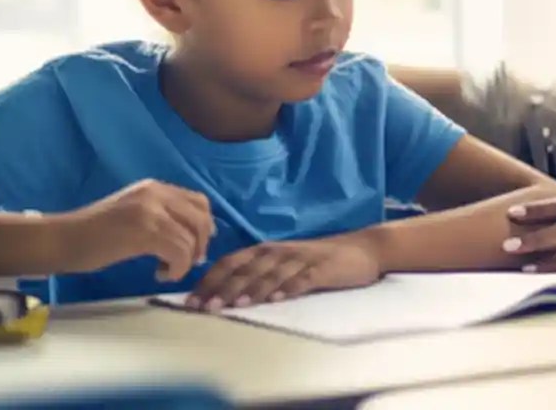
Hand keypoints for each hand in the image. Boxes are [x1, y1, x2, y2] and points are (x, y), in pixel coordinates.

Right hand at [56, 179, 213, 282]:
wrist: (61, 239)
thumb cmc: (93, 233)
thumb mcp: (133, 214)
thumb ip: (161, 216)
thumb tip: (195, 235)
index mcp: (155, 188)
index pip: (200, 202)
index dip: (204, 227)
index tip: (194, 247)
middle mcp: (156, 193)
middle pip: (201, 219)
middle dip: (200, 245)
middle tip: (185, 263)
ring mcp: (151, 210)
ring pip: (191, 239)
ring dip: (185, 261)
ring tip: (166, 270)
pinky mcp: (145, 231)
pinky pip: (180, 252)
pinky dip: (177, 269)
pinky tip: (160, 274)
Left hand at [189, 235, 382, 311]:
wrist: (364, 249)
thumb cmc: (319, 259)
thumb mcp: (285, 261)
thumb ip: (259, 272)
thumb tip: (222, 290)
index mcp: (267, 250)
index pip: (231, 262)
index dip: (210, 280)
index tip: (191, 300)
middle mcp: (280, 252)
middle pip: (246, 269)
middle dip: (223, 288)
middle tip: (205, 308)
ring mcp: (301, 260)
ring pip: (271, 274)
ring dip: (251, 289)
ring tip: (234, 306)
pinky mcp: (322, 269)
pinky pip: (303, 279)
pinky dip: (289, 288)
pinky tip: (277, 300)